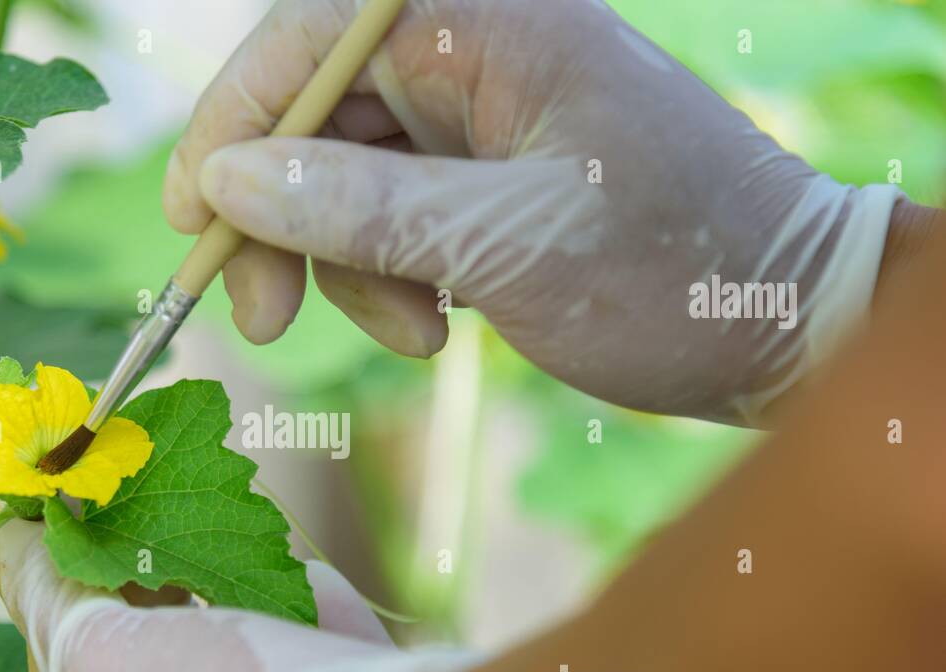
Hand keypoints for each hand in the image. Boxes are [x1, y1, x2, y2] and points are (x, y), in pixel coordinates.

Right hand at [164, 0, 901, 424]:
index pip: (308, 40)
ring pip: (345, 181)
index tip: (191, 223)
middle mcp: (477, 51)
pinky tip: (439, 325)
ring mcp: (482, 116)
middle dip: (284, 225)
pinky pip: (393, 218)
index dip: (231, 124)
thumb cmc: (673, 270)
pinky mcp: (488, 175)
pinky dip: (392, 279)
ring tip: (417, 336)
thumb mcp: (504, 245)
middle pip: (315, 119)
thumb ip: (357, 209)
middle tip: (266, 322)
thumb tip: (225, 184)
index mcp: (486, 22)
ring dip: (351, 270)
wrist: (786, 325)